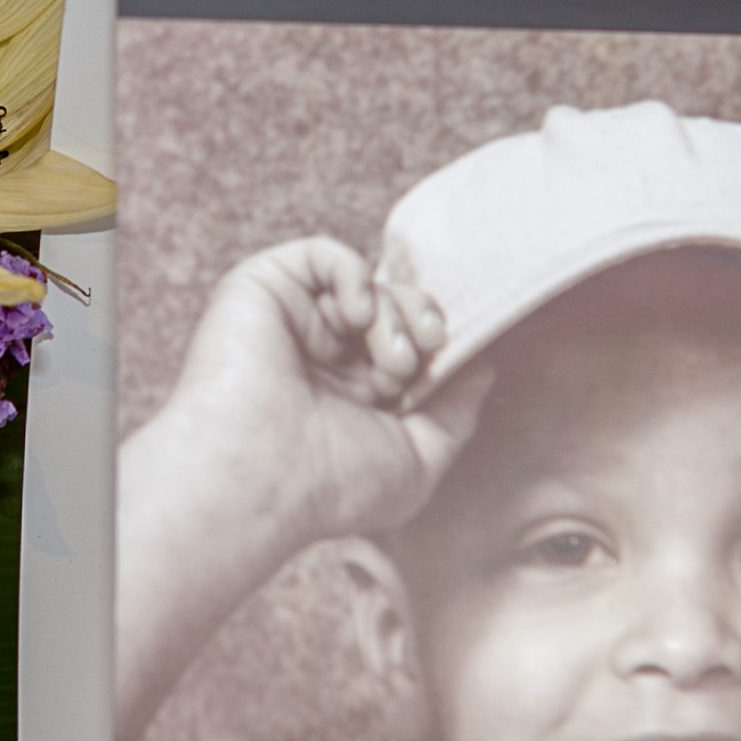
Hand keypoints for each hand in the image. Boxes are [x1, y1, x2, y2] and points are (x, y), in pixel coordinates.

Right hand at [158, 238, 492, 549]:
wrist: (259, 480)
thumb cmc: (330, 487)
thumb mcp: (418, 461)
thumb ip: (456, 412)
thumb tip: (481, 364)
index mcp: (351, 393)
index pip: (409, 342)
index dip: (434, 344)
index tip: (439, 364)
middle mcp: (320, 355)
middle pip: (396, 306)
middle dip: (420, 324)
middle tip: (414, 359)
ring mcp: (291, 321)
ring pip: (367, 285)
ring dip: (391, 315)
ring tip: (386, 361)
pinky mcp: (261, 291)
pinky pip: (323, 253)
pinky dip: (353, 275)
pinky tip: (357, 316)